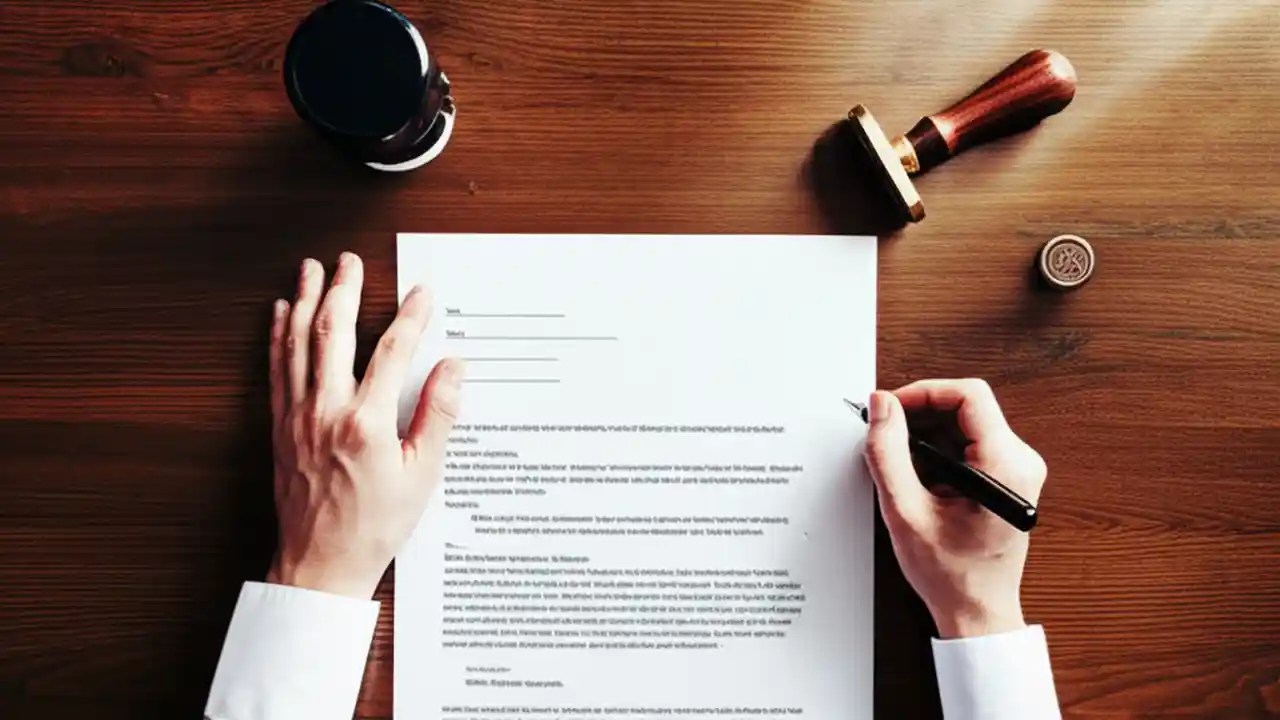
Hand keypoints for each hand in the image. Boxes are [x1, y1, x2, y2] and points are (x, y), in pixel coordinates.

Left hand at [265, 253, 463, 598]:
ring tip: (311, 269)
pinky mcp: (280, 427)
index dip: (411, 317)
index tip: (422, 293)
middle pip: (335, 333)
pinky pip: (277, 370)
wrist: (320, 564)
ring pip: (299, 344)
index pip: (392, 353)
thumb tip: (452, 369)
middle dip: (344, 290)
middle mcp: (327, 413)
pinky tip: (281, 314)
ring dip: (305, 300)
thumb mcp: (422, 476)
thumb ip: (437, 415)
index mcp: (367, 424)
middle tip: (350, 260)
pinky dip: (278, 336)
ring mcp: (298, 418)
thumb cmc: (374, 527)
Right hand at [863, 379, 1046, 637]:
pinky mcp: (1006, 476)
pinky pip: (968, 442)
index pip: (969, 396)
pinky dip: (936, 449)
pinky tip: (917, 476)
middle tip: (885, 434)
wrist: (977, 611)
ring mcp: (1016, 468)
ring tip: (899, 463)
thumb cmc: (952, 575)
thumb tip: (881, 407)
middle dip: (919, 414)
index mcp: (1006, 466)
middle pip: (966, 406)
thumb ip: (888, 453)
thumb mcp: (906, 511)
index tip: (891, 408)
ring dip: (926, 434)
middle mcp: (1020, 461)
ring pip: (964, 422)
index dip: (923, 392)